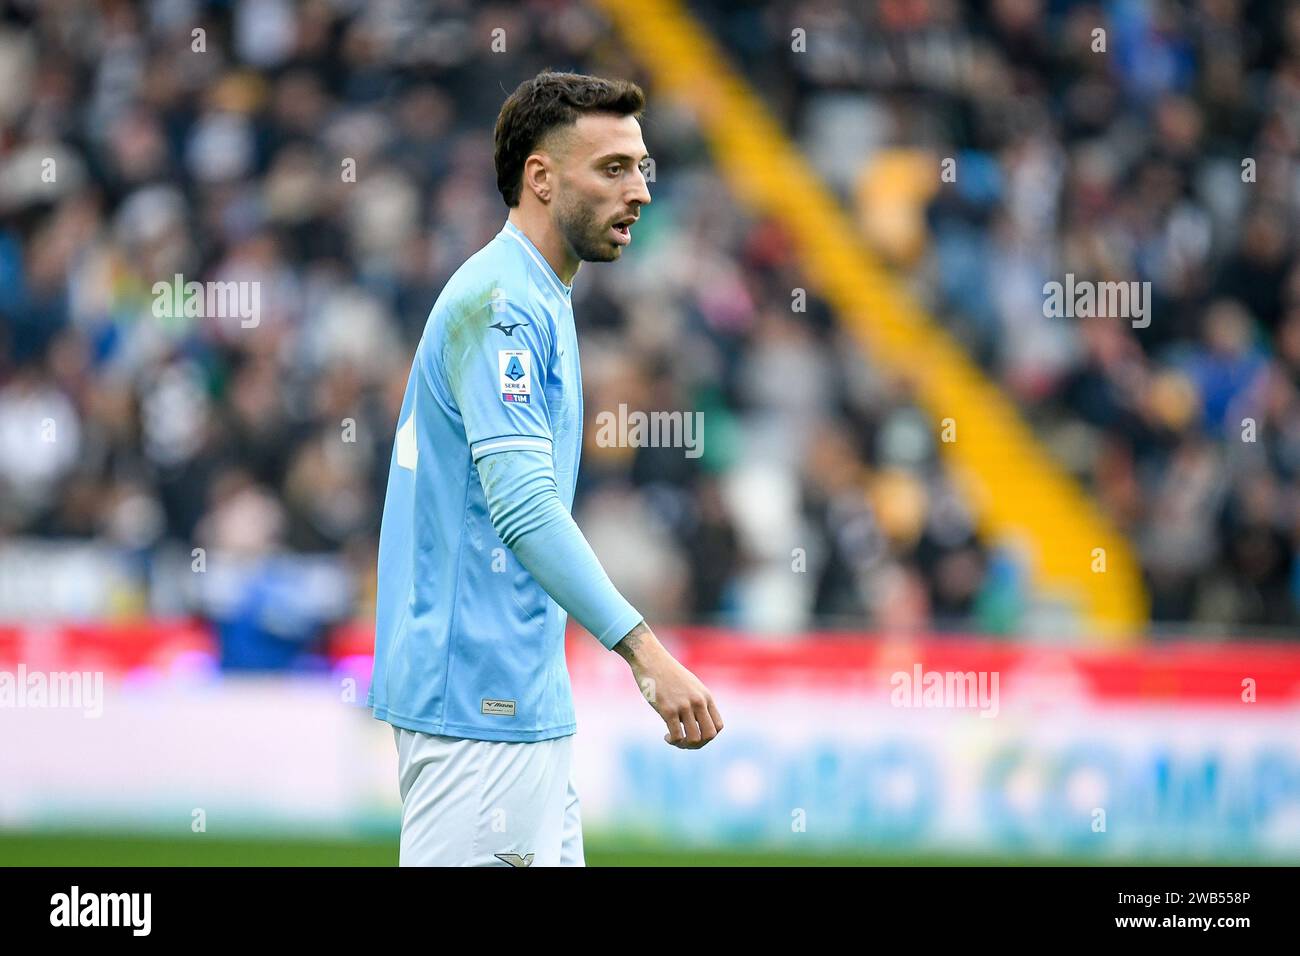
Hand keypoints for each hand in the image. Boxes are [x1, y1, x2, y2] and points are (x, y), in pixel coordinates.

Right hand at [614, 622, 722, 748]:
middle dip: (698, 745)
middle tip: (685, 742)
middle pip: (709, 736)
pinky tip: (666, 736)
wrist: (651, 660)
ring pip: (694, 739)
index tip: (693, 733)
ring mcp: (684, 706)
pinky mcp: (668, 709)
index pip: (718, 726)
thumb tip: (695, 722)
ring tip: (674, 740)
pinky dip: (673, 741)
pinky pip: (677, 736)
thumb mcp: (690, 685)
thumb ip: (696, 701)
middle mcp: (698, 701)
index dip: (707, 736)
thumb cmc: (668, 673)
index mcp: (705, 696)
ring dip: (685, 745)